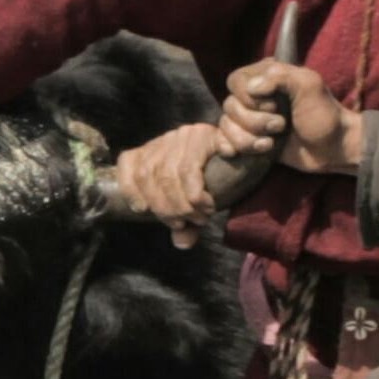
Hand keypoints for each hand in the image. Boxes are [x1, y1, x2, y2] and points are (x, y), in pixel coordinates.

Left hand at [113, 124, 232, 248]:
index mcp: (154, 150)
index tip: (141, 210)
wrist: (250, 156)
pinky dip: (194, 191)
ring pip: (168, 173)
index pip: (128, 161)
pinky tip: (205, 203)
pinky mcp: (204, 134)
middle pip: (149, 174)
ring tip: (198, 217)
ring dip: (182, 203)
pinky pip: (190, 167)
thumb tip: (181, 243)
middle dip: (164, 206)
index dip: (129, 187)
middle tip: (183, 223)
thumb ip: (184, 221)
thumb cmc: (217, 180)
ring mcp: (184, 134)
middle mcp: (166, 139)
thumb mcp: (193, 204)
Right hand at [219, 60, 362, 175]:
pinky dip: (228, 147)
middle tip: (281, 127)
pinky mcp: (248, 141)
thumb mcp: (309, 86)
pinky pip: (223, 140)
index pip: (235, 80)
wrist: (333, 149)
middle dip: (253, 122)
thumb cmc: (324, 114)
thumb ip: (280, 77)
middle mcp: (253, 97)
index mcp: (265, 77)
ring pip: (226, 125)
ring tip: (270, 144)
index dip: (248, 97)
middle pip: (230, 106)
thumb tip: (250, 89)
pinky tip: (238, 154)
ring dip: (246, 139)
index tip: (274, 107)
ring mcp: (249, 120)